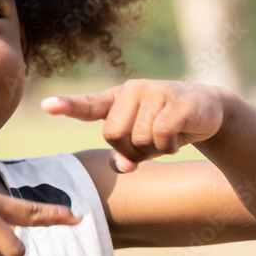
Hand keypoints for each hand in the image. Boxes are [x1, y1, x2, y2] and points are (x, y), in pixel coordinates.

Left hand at [41, 79, 228, 172]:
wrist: (208, 112)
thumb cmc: (166, 126)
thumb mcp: (141, 141)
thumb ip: (124, 154)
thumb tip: (123, 166)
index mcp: (117, 98)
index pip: (88, 104)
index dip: (67, 106)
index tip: (47, 105)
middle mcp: (132, 89)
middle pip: (113, 135)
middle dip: (131, 149)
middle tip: (150, 143)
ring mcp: (154, 92)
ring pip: (138, 139)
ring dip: (155, 149)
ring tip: (167, 136)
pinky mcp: (176, 101)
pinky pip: (161, 136)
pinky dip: (169, 146)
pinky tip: (179, 137)